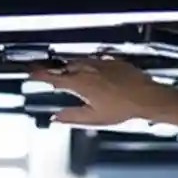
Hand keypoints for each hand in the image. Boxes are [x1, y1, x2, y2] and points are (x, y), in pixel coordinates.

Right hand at [26, 56, 171, 125]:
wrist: (146, 96)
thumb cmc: (123, 108)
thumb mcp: (94, 118)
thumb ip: (72, 116)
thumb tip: (56, 118)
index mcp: (81, 84)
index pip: (54, 78)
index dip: (40, 75)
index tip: (30, 73)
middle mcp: (88, 70)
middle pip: (64, 67)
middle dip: (52, 69)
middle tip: (44, 72)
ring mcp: (100, 63)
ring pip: (78, 61)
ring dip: (69, 66)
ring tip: (64, 71)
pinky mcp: (112, 60)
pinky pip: (93, 59)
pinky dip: (86, 63)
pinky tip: (88, 68)